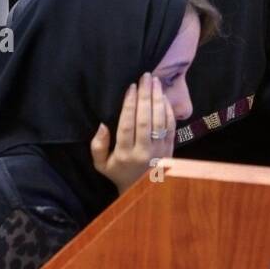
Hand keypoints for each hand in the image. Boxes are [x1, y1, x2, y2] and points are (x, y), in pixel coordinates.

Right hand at [90, 73, 174, 195]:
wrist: (142, 191)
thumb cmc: (118, 173)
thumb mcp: (101, 164)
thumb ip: (97, 146)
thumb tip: (102, 125)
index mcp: (123, 154)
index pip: (127, 125)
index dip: (129, 105)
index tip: (131, 87)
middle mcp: (142, 152)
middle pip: (145, 120)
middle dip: (145, 96)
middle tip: (145, 77)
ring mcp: (158, 150)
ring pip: (160, 121)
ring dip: (158, 99)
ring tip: (155, 82)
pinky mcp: (170, 149)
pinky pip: (171, 127)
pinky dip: (168, 110)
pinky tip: (164, 96)